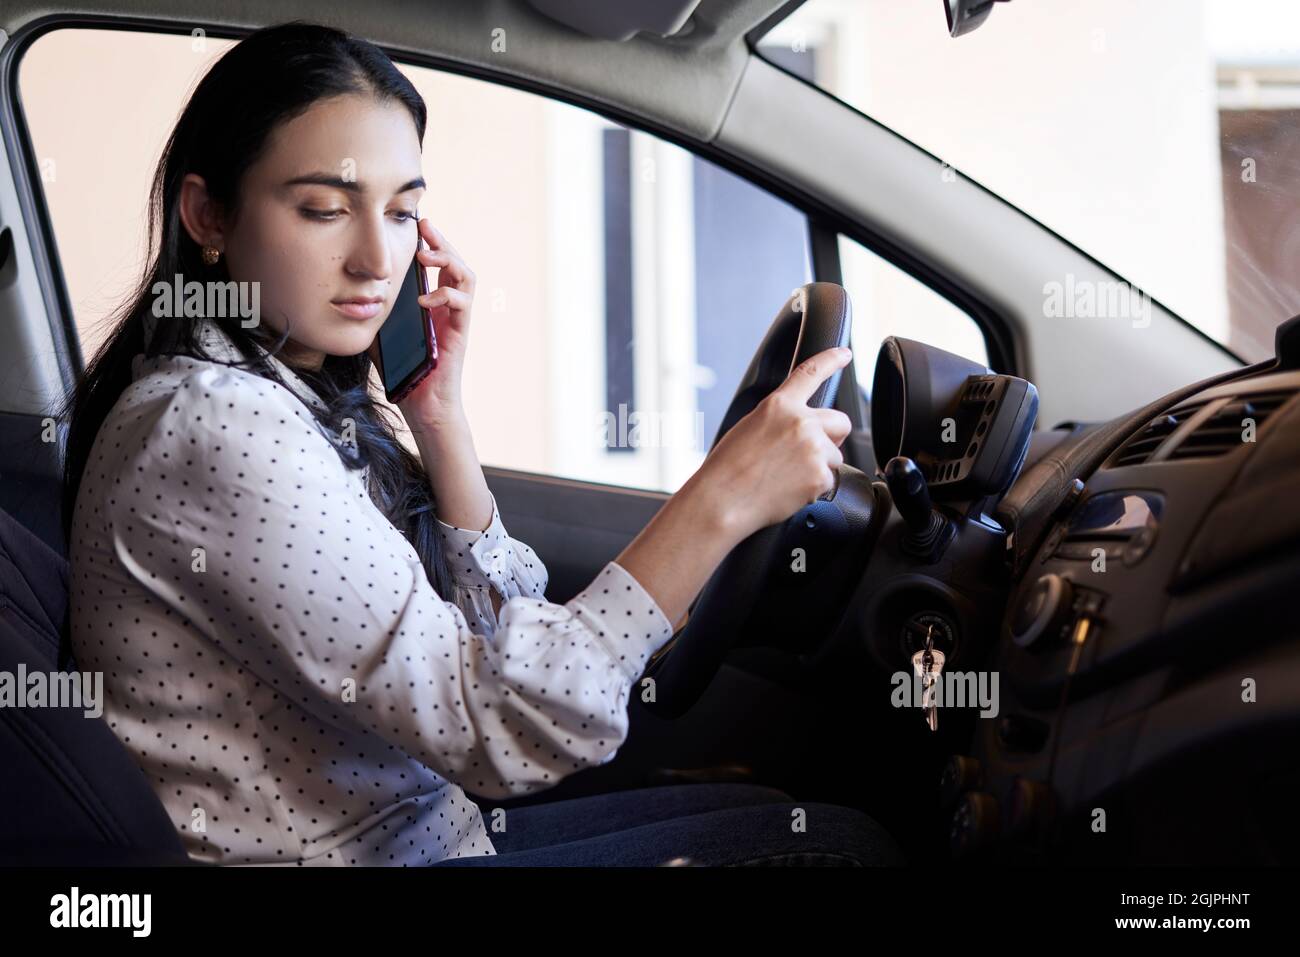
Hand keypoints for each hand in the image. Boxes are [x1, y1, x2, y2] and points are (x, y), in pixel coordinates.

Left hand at [387, 217, 476, 430]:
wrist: (422, 406)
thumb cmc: (402, 372)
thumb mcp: (380, 331)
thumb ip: (374, 310)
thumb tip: (350, 289)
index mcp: (431, 304)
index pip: (436, 265)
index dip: (428, 242)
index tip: (413, 226)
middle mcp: (447, 307)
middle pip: (454, 262)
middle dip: (441, 240)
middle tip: (425, 226)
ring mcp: (456, 319)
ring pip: (465, 275)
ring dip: (448, 259)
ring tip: (426, 255)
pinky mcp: (460, 332)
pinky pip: (462, 303)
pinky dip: (445, 294)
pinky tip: (424, 298)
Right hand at [690, 347, 853, 539]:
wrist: (723, 501)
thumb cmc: (727, 468)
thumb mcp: (749, 428)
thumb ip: (779, 420)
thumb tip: (798, 429)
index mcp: (779, 406)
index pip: (811, 373)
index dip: (831, 360)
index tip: (844, 354)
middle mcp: (801, 423)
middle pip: (840, 422)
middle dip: (832, 436)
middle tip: (811, 452)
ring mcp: (814, 450)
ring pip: (834, 456)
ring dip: (819, 466)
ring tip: (787, 477)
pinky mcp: (820, 477)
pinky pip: (828, 481)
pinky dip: (813, 488)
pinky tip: (789, 490)